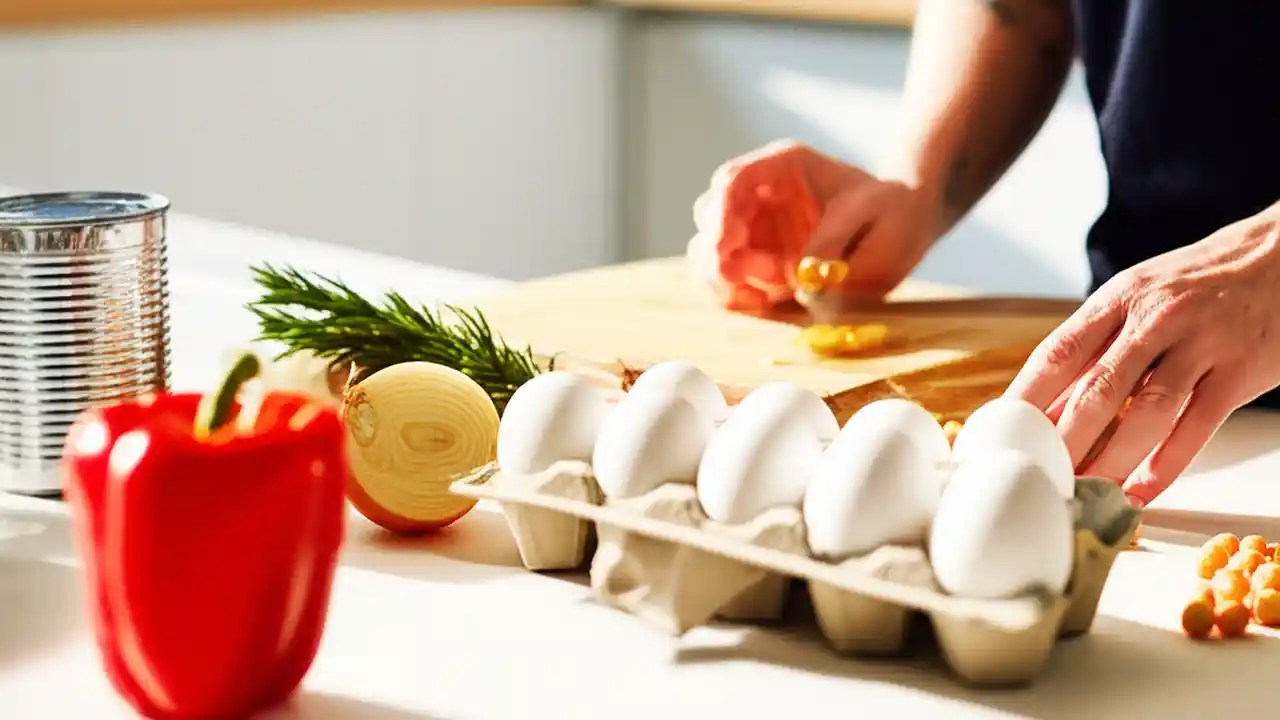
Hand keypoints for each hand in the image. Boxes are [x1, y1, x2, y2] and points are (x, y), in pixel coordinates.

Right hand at [688, 140, 942, 311]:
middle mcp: (757, 195)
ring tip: (775, 291)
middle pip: (709, 216)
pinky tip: (764, 301)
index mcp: (782, 167)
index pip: (732, 181)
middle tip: (768, 277)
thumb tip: (800, 277)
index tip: (727, 250)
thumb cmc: (893, 211)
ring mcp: (753, 230)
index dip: (721, 216)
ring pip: (707, 253)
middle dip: (723, 252)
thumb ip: (833, 240)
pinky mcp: (756, 263)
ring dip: (726, 279)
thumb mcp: (873, 217)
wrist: (904, 226)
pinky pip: (724, 282)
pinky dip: (733, 296)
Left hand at [1005, 203, 1279, 506]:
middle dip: (1064, 441)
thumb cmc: (1200, 282)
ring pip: (1146, 413)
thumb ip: (1100, 342)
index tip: (1002, 433)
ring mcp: (1201, 345)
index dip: (1027, 397)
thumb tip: (1048, 402)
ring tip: (1086, 491)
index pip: (1059, 352)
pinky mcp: (1241, 372)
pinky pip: (1197, 428)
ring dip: (1112, 460)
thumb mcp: (1141, 293)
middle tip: (1041, 476)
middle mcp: (1156, 319)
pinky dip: (1166, 466)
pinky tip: (1141, 490)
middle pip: (1097, 390)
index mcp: (1120, 298)